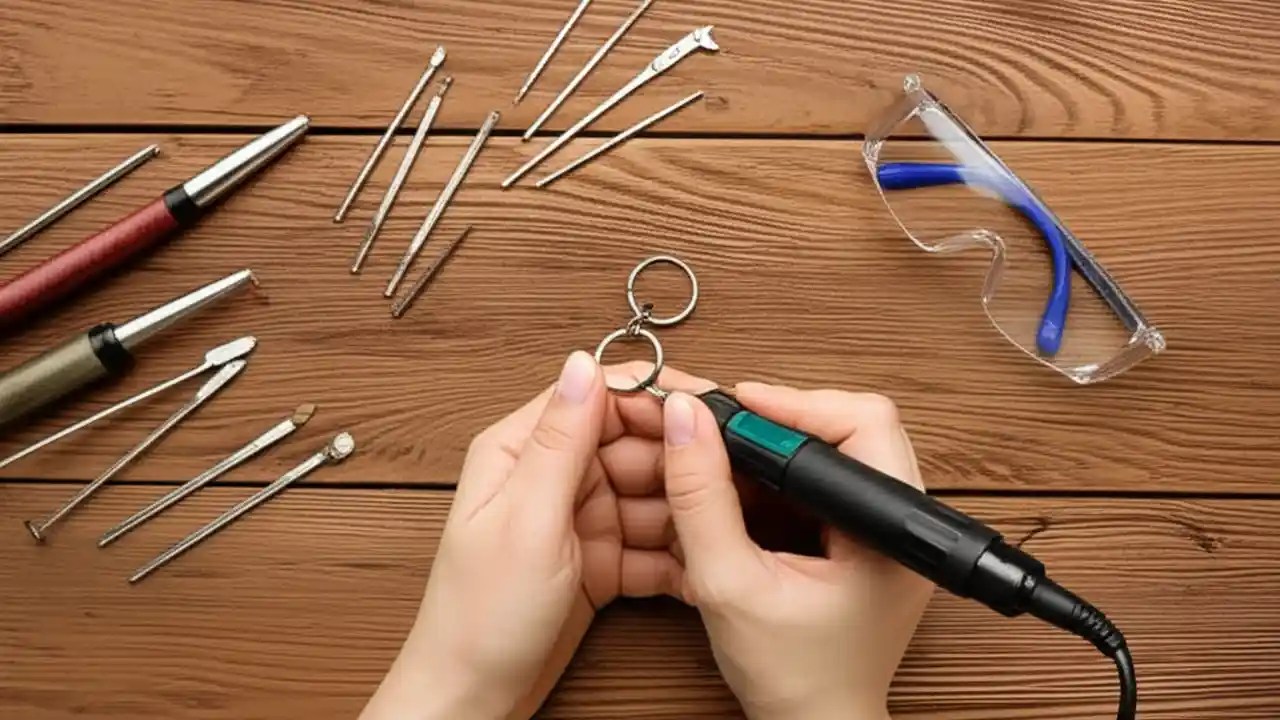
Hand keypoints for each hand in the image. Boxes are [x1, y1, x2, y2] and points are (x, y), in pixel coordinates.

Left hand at [360, 353, 688, 719]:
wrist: (473, 698)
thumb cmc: (478, 617)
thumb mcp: (525, 519)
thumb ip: (559, 441)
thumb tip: (585, 364)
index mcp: (521, 451)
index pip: (599, 397)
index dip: (657, 398)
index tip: (706, 410)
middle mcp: (551, 478)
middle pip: (636, 444)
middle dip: (683, 461)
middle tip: (731, 480)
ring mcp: (577, 519)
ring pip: (652, 494)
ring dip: (688, 511)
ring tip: (723, 528)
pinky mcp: (599, 560)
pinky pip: (652, 542)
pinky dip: (678, 554)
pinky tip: (702, 567)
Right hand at [661, 384, 933, 719]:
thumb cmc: (792, 679)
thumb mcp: (728, 584)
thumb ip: (701, 497)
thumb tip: (685, 421)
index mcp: (889, 533)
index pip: (857, 422)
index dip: (787, 402)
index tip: (729, 405)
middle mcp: (898, 524)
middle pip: (848, 424)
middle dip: (778, 419)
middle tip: (723, 428)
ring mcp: (883, 531)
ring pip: (834, 448)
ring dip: (776, 446)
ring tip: (725, 458)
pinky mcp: (861, 538)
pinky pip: (823, 480)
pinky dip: (778, 476)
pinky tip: (741, 492)